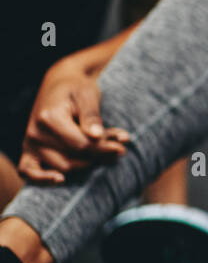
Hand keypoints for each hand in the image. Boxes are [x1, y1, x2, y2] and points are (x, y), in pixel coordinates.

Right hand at [19, 60, 129, 184]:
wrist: (60, 83)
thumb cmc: (77, 88)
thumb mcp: (88, 95)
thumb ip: (92, 116)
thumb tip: (96, 136)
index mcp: (50, 118)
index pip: (82, 145)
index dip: (105, 147)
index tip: (123, 143)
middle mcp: (36, 133)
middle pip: (74, 159)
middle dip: (100, 154)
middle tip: (119, 146)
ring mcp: (30, 143)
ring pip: (63, 167)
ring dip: (87, 163)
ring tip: (107, 149)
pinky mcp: (29, 150)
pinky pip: (29, 171)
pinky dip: (43, 178)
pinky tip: (60, 179)